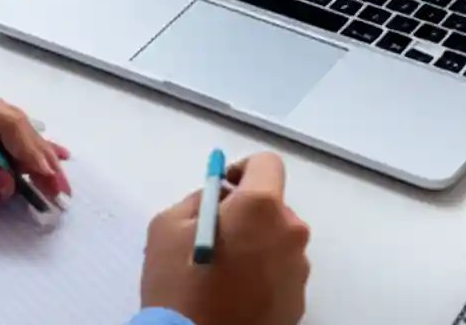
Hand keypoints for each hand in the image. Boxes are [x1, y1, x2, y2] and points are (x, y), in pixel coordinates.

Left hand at [0, 78, 70, 199]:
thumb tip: (3, 183)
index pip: (4, 120)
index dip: (32, 150)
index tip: (50, 177)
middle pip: (9, 122)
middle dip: (37, 155)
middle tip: (61, 186)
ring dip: (24, 153)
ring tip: (54, 175)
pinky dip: (4, 150)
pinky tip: (26, 160)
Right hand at [141, 153, 309, 324]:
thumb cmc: (178, 283)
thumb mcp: (167, 226)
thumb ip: (197, 200)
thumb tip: (216, 197)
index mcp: (260, 207)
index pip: (267, 164)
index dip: (244, 169)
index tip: (224, 187)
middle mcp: (289, 233)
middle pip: (273, 207)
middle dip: (247, 213)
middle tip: (217, 234)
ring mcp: (298, 270)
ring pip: (278, 242)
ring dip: (256, 245)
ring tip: (225, 270)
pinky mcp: (298, 301)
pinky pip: (281, 273)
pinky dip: (263, 275)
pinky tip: (236, 292)